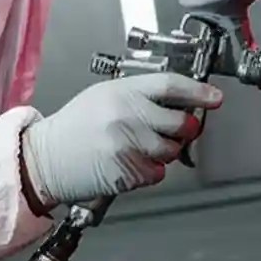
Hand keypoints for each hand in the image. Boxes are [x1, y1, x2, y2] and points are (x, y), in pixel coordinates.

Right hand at [20, 73, 222, 207]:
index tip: (215, 97)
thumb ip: (141, 95)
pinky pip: (156, 173)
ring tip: (141, 146)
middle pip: (181, 122)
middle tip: (177, 128)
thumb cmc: (76, 126)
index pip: (171, 86)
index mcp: (122, 92)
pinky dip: (150, 171)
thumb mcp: (105, 95)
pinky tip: (129, 162)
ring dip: (165, 152)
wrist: (45, 159)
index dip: (199, 91)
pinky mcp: (126, 173)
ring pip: (171, 151)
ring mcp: (127, 146)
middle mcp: (127, 117)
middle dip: (186, 128)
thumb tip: (181, 99)